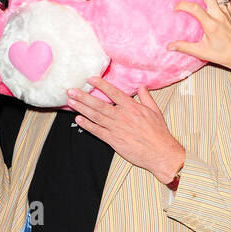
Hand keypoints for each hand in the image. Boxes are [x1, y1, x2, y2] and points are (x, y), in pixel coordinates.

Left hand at [68, 78, 184, 183]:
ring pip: (95, 116)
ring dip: (81, 108)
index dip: (100, 84)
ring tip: (71, 101)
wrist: (160, 152)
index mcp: (131, 107)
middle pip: (98, 104)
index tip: (90, 79)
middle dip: (83, 96)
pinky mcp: (113, 140)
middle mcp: (121, 116)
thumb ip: (146, 97)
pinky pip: (97, 131)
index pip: (113, 92)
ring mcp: (116, 128)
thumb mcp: (155, 111)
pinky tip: (78, 119)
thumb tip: (142, 86)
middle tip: (71, 91)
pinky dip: (87, 125)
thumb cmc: (158, 133)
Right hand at [168, 0, 230, 76]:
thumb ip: (184, 47)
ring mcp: (226, 11)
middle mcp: (219, 15)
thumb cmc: (221, 54)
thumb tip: (169, 47)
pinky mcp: (230, 11)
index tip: (175, 7)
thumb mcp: (201, 52)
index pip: (195, 9)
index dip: (183, 5)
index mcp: (211, 25)